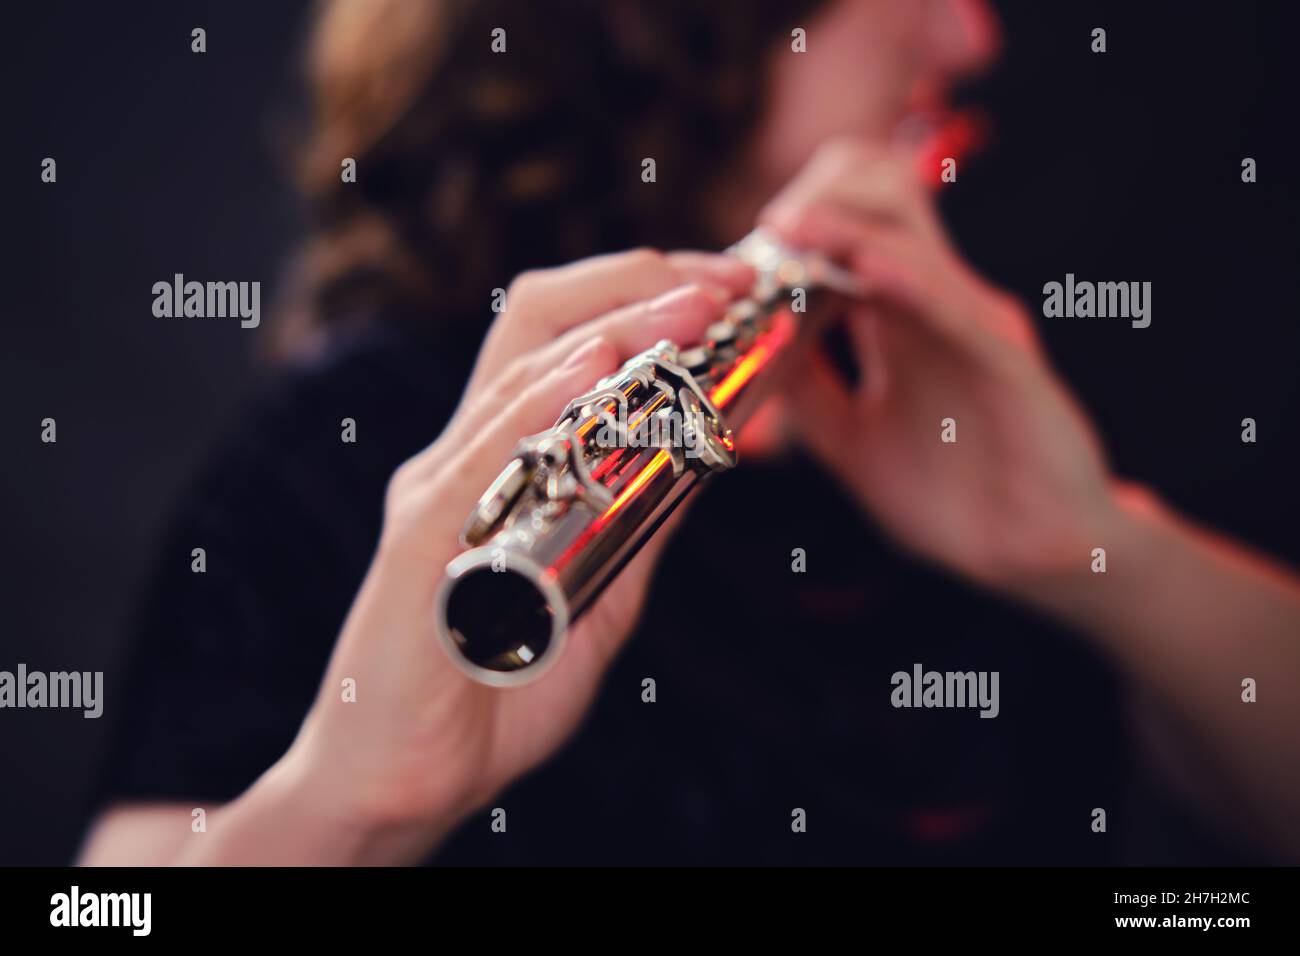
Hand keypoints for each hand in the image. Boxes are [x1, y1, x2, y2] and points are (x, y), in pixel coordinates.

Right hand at [281, 249, 751, 862]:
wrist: (409, 781)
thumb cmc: (494, 691)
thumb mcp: (600, 592)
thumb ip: (642, 522)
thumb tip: (709, 455)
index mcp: (502, 463)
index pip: (564, 342)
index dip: (641, 299)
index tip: (726, 290)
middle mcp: (464, 458)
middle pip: (535, 324)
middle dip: (636, 286)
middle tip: (724, 281)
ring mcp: (438, 493)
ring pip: (518, 375)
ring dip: (616, 329)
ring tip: (693, 306)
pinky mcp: (418, 544)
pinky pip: (481, 457)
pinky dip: (543, 403)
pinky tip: (600, 369)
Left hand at [761, 139, 1119, 590]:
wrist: (1035, 553)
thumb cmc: (952, 499)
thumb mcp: (853, 442)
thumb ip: (808, 394)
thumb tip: (752, 352)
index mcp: (904, 334)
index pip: (850, 260)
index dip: (800, 243)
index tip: (742, 245)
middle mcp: (940, 320)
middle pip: (881, 236)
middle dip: (824, 217)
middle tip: (766, 222)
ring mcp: (975, 335)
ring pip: (912, 258)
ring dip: (851, 234)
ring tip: (793, 222)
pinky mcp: (1007, 364)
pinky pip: (954, 311)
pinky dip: (909, 283)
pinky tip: (863, 265)